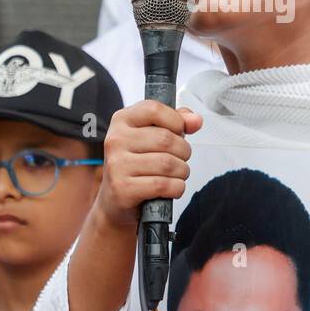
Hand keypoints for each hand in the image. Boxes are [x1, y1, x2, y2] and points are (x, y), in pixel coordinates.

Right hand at [94, 101, 202, 229]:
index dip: (176, 121)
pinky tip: (171, 188)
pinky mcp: (122, 189)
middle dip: (183, 151)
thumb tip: (195, 120)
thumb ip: (176, 122)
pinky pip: (163, 185)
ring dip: (182, 172)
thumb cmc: (136, 165)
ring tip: (177, 174)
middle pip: (166, 139)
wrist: (114, 201)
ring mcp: (117, 165)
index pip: (155, 109)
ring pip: (167, 163)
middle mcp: (116, 140)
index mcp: (122, 120)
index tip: (179, 132)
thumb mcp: (151, 137)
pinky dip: (176, 188)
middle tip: (180, 159)